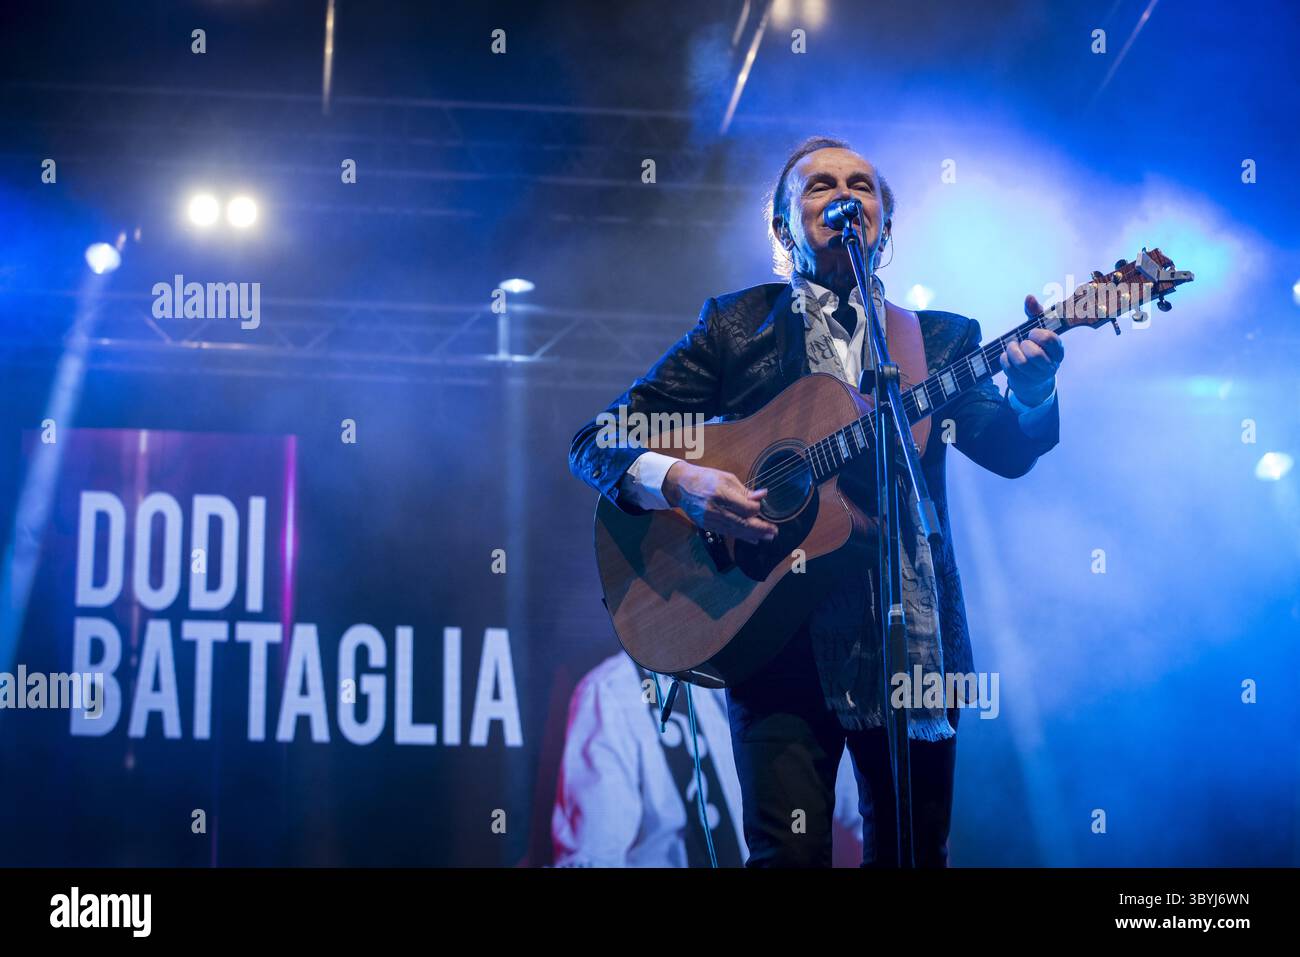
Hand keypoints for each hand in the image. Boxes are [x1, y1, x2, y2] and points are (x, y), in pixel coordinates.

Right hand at [662, 461, 777, 543]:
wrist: (680, 486)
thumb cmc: (705, 478)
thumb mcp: (726, 478)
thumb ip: (744, 490)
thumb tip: (762, 496)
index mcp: (720, 493)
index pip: (745, 508)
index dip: (756, 509)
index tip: (760, 506)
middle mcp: (714, 509)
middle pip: (741, 523)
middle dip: (760, 528)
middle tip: (774, 531)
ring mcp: (709, 520)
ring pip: (735, 530)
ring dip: (753, 535)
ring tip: (768, 537)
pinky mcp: (706, 526)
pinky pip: (727, 533)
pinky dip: (741, 536)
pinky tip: (753, 539)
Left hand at [1001, 294, 1063, 405]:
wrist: (1031, 375)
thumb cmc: (1036, 346)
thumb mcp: (1037, 328)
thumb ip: (1035, 312)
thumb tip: (1029, 297)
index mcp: (1058, 350)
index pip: (1050, 340)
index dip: (1037, 334)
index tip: (1032, 333)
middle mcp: (1051, 365)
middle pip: (1035, 355)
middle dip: (1024, 346)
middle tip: (1021, 341)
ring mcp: (1037, 376)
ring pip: (1021, 364)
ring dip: (1012, 352)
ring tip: (1012, 346)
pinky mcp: (1024, 382)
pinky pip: (1009, 369)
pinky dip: (1004, 359)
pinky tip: (1007, 355)